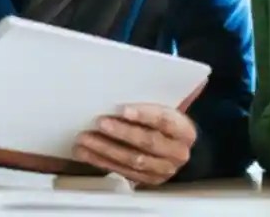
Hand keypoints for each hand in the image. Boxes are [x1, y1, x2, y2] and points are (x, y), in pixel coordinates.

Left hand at [73, 105, 196, 185]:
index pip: (165, 121)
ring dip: (105, 149)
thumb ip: (149, 101)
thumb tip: (118, 87)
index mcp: (184, 131)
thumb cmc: (163, 120)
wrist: (174, 147)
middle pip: (148, 142)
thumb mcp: (164, 108)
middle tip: (99, 122)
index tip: (123, 109)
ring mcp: (162, 170)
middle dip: (121, 132)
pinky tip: (84, 152)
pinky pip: (121, 171)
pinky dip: (100, 161)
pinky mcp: (147, 181)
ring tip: (84, 138)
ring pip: (132, 160)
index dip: (144, 114)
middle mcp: (177, 153)